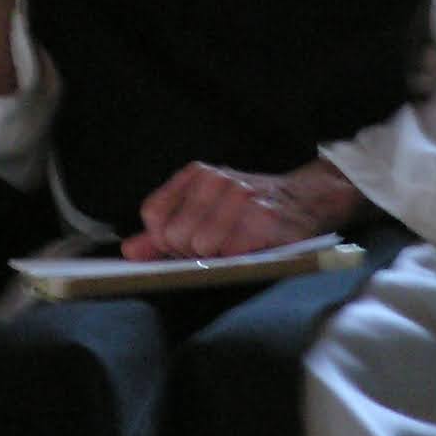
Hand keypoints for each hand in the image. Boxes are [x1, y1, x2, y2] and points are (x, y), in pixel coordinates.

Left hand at [122, 157, 364, 260]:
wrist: (305, 200)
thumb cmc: (248, 210)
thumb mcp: (203, 210)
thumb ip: (163, 231)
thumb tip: (130, 251)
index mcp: (197, 174)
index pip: (154, 213)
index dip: (162, 239)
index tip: (179, 246)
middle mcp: (218, 179)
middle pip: (176, 235)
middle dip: (191, 252)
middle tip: (215, 248)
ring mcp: (242, 197)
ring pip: (202, 247)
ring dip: (217, 258)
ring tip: (234, 249)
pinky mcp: (265, 219)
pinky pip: (232, 255)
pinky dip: (238, 261)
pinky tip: (251, 251)